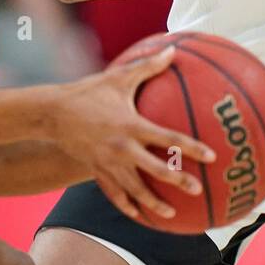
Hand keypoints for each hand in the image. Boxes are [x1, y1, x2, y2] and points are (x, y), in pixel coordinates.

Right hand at [51, 46, 216, 220]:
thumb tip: (173, 50)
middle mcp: (122, 148)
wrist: (53, 112)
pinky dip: (126, 205)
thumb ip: (148, 65)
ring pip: (134, 189)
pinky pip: (113, 193)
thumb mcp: (119, 76)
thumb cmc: (89, 91)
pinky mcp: (95, 170)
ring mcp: (108, 163)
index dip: (191, 147)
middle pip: (155, 169)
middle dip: (178, 181)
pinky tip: (139, 215)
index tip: (211, 155)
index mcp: (131, 125)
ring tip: (171, 214)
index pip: (168, 138)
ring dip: (153, 202)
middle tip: (198, 189)